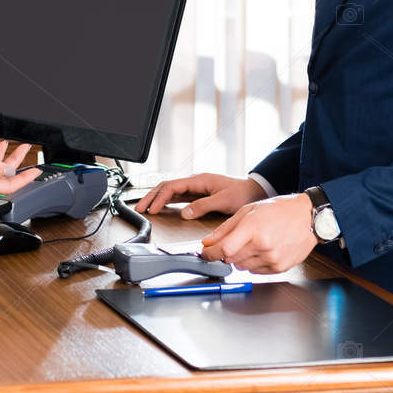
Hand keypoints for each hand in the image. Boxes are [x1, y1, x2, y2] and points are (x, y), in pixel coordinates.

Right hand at [133, 172, 266, 219]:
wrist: (253, 192)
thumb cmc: (241, 194)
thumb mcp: (223, 201)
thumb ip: (203, 206)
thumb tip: (184, 212)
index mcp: (199, 180)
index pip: (172, 186)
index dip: (160, 198)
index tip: (153, 210)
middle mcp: (194, 182)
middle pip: (166, 186)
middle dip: (151, 197)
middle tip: (140, 208)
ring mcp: (195, 188)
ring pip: (169, 191)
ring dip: (156, 199)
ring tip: (145, 208)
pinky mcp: (197, 194)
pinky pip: (177, 196)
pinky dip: (165, 201)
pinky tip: (160, 208)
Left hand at [199, 193, 319, 273]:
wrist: (308, 218)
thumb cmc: (279, 210)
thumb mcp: (248, 211)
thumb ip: (225, 228)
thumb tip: (207, 243)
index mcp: (253, 228)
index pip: (223, 249)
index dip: (209, 254)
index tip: (204, 254)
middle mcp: (262, 246)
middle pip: (230, 259)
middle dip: (226, 252)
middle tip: (233, 242)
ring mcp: (272, 259)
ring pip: (242, 267)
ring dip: (240, 258)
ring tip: (252, 243)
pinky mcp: (279, 268)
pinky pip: (256, 272)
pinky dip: (253, 263)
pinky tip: (262, 250)